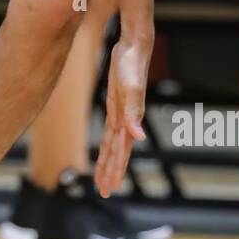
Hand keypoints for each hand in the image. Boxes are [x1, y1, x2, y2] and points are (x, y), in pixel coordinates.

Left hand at [94, 38, 150, 196]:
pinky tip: (105, 150)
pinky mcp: (116, 104)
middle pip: (117, 152)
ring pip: (112, 144)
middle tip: (104, 192)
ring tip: (101, 178)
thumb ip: (133, 112)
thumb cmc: (132, 64)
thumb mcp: (130, 88)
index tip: (109, 187)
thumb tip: (137, 137)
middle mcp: (126, 120)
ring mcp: (121, 113)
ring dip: (107, 161)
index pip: (120, 151)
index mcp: (129, 120)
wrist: (134, 46)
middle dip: (110, 172)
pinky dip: (107, 143)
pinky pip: (109, 130)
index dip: (115, 170)